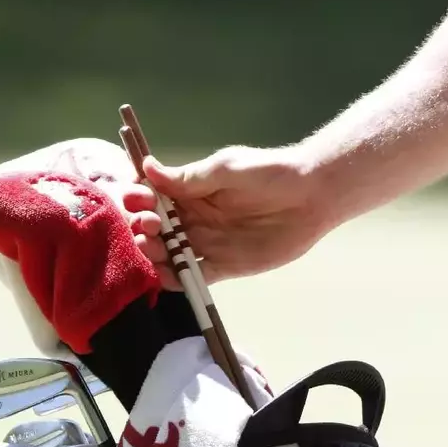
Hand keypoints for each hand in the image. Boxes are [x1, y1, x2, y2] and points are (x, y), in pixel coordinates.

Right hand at [122, 146, 335, 288]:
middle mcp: (194, 220)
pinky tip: (167, 274)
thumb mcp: (225, 169)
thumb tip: (146, 167)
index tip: (137, 199)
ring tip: (150, 246)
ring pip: (169, 255)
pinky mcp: (224, 266)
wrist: (311, 196)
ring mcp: (207, 244)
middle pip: (155, 230)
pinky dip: (177, 279)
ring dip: (154, 254)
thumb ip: (189, 177)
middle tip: (147, 225)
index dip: (139, 199)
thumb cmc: (269, 174)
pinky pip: (194, 277)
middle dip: (142, 227)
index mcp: (191, 192)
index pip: (153, 198)